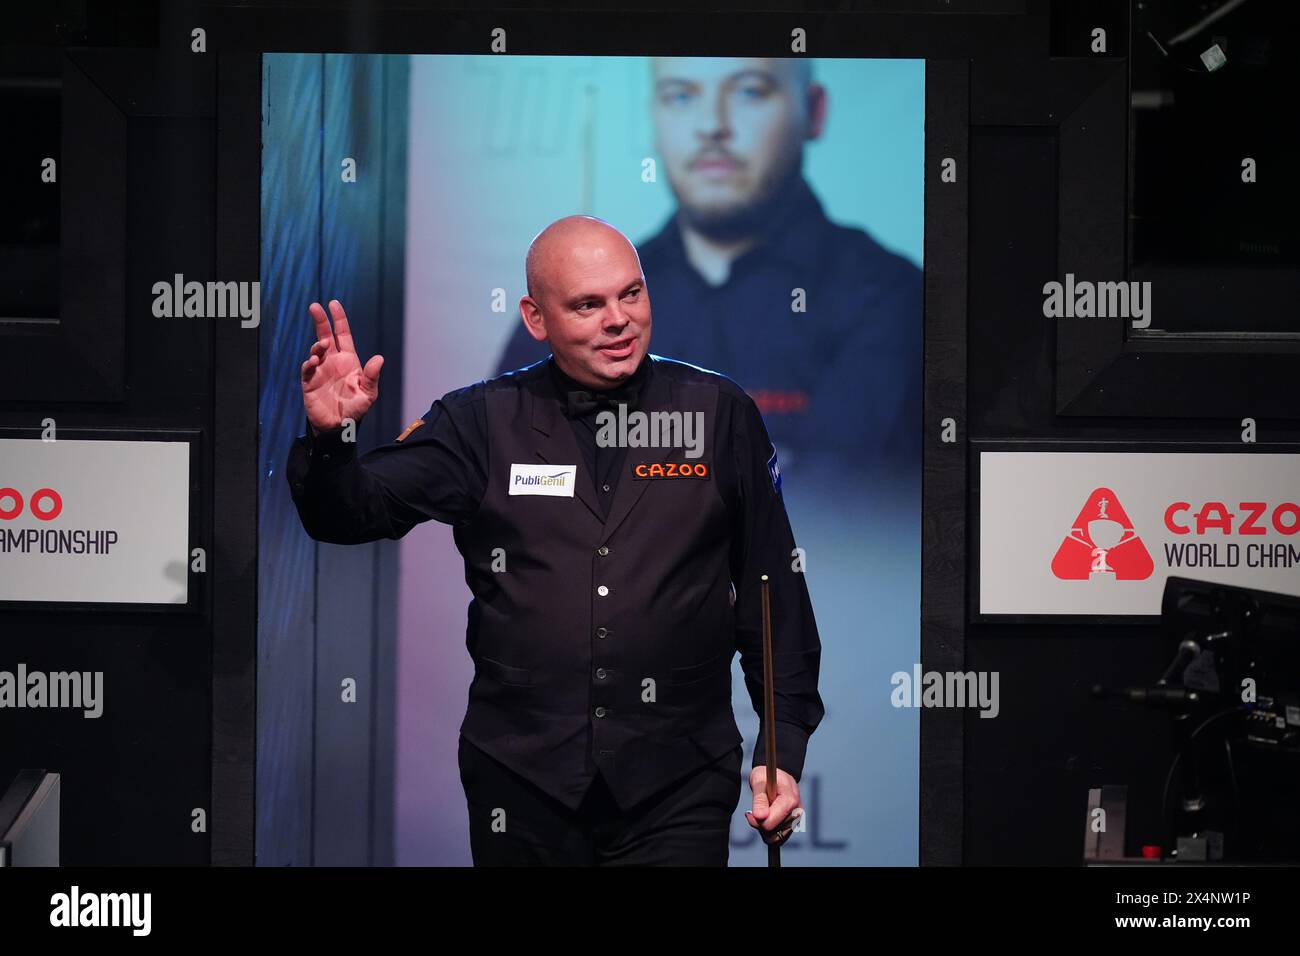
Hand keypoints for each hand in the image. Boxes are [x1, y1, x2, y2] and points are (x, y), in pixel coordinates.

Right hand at [300, 300, 384, 433]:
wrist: (339, 426)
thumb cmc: (355, 409)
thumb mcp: (369, 394)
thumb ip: (372, 377)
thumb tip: (379, 358)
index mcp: (348, 360)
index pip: (343, 335)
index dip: (339, 319)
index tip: (333, 304)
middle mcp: (333, 361)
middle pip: (325, 336)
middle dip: (321, 321)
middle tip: (315, 306)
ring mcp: (320, 370)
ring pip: (316, 350)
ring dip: (318, 345)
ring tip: (323, 345)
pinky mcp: (309, 382)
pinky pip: (307, 368)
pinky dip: (309, 362)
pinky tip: (314, 361)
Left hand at [745, 765, 803, 845]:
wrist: (778, 774)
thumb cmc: (767, 775)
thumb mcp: (759, 781)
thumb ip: (759, 799)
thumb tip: (760, 816)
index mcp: (790, 800)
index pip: (770, 824)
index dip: (757, 821)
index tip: (749, 813)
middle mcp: (797, 812)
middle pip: (774, 834)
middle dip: (761, 826)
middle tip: (756, 811)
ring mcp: (797, 819)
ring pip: (777, 838)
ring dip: (765, 829)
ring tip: (763, 812)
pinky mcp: (794, 824)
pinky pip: (780, 837)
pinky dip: (771, 831)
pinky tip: (767, 818)